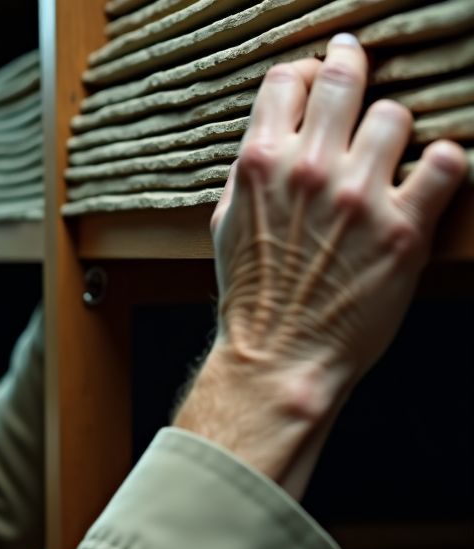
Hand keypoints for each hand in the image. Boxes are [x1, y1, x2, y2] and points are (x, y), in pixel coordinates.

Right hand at [176, 33, 467, 496]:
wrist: (278, 355)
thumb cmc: (252, 294)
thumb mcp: (225, 222)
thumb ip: (249, 171)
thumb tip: (272, 133)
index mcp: (260, 164)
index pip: (288, 81)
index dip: (307, 74)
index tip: (319, 81)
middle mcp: (310, 170)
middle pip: (345, 79)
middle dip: (355, 69)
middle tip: (362, 73)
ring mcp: (359, 196)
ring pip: (396, 115)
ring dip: (394, 131)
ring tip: (390, 154)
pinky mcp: (404, 227)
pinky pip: (446, 162)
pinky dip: (442, 164)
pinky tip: (428, 177)